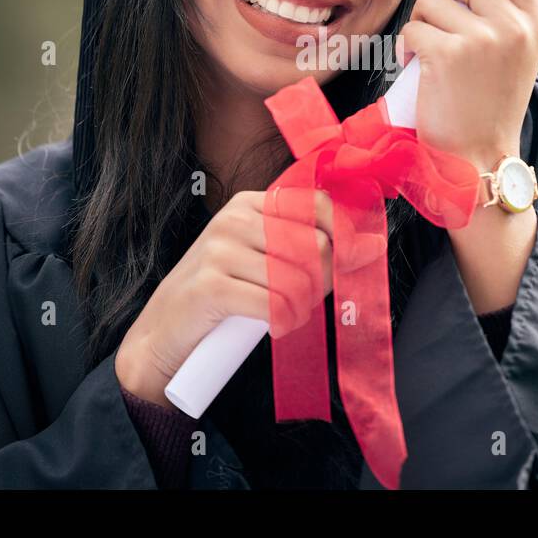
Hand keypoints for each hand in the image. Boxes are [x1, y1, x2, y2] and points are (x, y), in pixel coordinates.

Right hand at [114, 187, 382, 408]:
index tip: (349, 264)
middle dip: (323, 281)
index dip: (344, 237)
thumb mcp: (261, 258)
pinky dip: (285, 322)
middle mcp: (233, 219)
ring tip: (288, 315)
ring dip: (303, 307)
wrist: (162, 334)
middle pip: (315, 245)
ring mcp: (219, 251)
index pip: (317, 205)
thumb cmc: (221, 295)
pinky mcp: (212, 287)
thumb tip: (375, 245)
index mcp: (248, 204)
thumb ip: (307, 246)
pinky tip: (276, 326)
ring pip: (298, 280)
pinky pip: (275, 305)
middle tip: (306, 301)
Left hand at [396, 0, 537, 169]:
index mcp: (534, 22)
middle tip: (438, 20)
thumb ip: (497, 10)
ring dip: (421, 23)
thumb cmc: (489, 106)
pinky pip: (412, 28)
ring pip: (430, 0)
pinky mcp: (447, 54)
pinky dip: (406, 47)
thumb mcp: (514, 54)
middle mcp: (512, 26)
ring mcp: (481, 39)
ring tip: (431, 54)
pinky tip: (417, 68)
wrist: (479, 157)